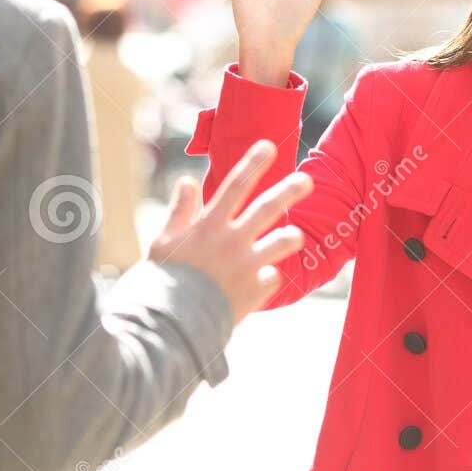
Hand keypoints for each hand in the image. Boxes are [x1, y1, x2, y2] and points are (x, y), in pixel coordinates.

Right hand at [148, 140, 312, 326]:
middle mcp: (231, 241)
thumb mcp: (164, 241)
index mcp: (209, 225)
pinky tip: (258, 282)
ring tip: (295, 235)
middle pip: (267, 208)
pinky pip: (272, 278)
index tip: (269, 146)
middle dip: (289, 190)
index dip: (253, 164)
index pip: (235, 186)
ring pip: (282, 242)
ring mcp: (246, 266)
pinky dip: (267, 278)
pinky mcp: (255, 291)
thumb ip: (179, 211)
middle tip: (307, 179)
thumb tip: (187, 181)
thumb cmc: (164, 280)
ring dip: (291, 237)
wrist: (172, 323)